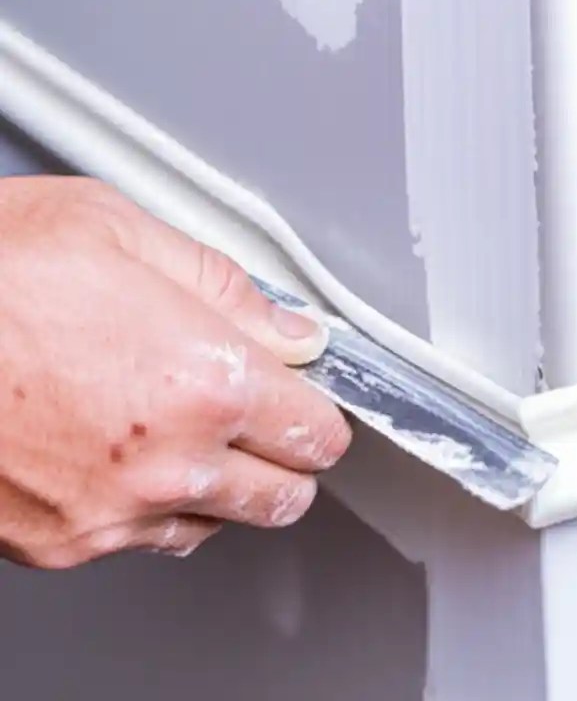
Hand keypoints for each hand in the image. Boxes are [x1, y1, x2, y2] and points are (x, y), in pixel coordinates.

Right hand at [0, 177, 351, 567]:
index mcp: (205, 381)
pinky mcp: (61, 544)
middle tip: (257, 416)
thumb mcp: (113, 228)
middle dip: (284, 457)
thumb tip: (287, 327)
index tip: (306, 395)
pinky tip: (119, 452)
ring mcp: (113, 513)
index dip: (317, 408)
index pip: (319, 432)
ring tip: (173, 424)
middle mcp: (170, 462)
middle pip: (286, 495)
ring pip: (218, 524)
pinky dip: (152, 506)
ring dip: (219, 484)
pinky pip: (144, 540)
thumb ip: (225, 287)